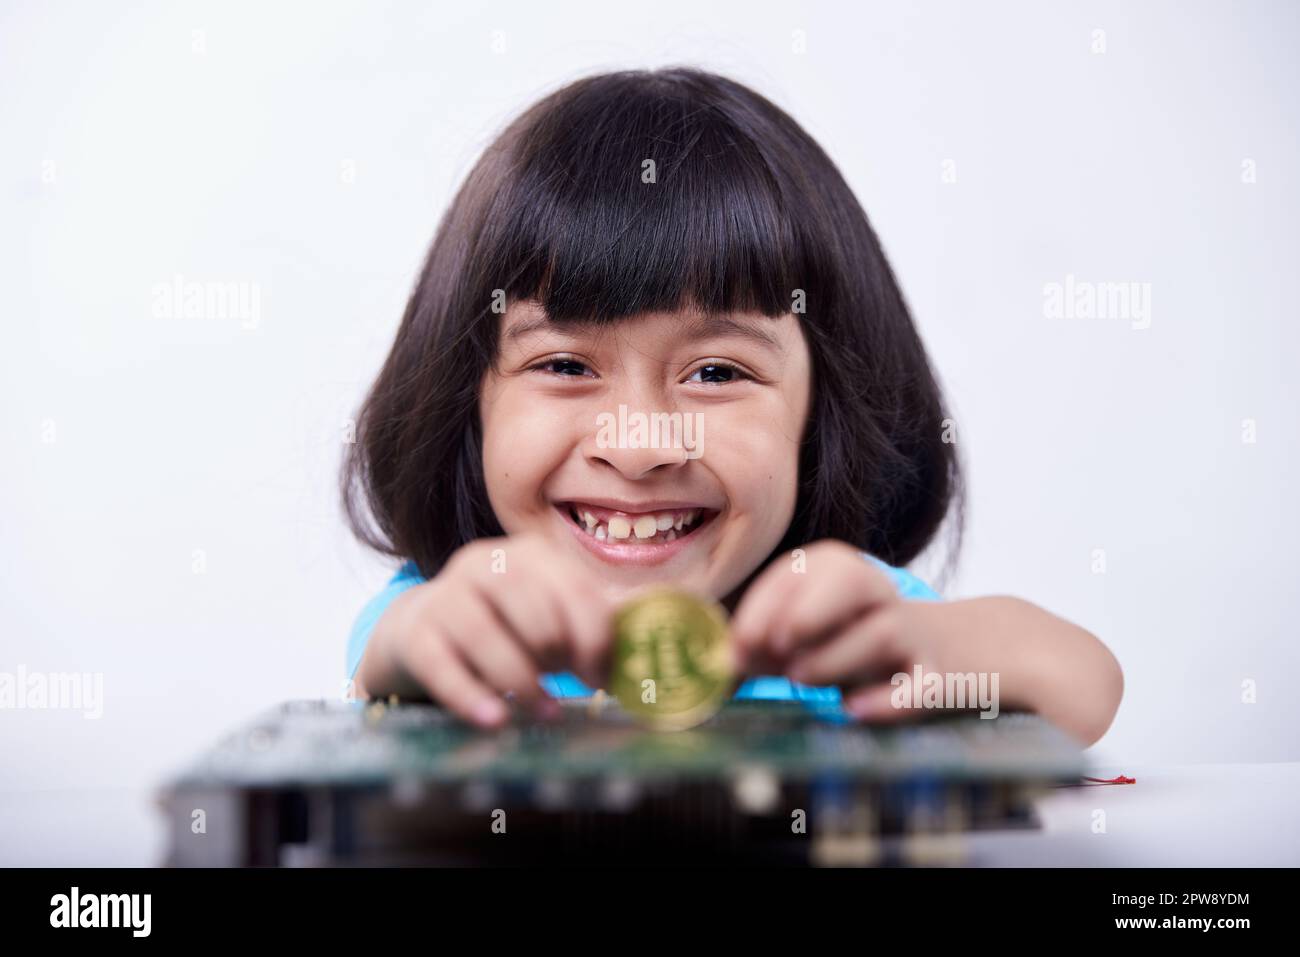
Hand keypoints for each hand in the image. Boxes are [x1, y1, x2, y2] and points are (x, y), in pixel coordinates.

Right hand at [359, 535, 615, 727]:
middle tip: (570, 690)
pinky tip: (496, 719)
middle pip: (528, 602)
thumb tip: (662, 632)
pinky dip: (470, 695)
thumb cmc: (504, 628)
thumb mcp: (549, 616)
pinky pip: (441, 663)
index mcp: (529, 554)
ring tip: (545, 712)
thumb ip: (597, 623)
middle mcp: (484, 563)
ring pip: (484, 632)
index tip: (601, 676)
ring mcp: (444, 595)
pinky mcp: (415, 634)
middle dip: (556, 651)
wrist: (420, 631)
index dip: (594, 635)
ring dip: (521, 678)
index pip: (571, 587)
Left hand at [731, 539, 951, 719]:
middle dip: (809, 612)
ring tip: (800, 679)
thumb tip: (711, 670)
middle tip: (777, 646)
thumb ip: (756, 646)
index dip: (763, 607)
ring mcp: (912, 633)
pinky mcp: (937, 677)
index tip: (739, 643)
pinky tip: (853, 711)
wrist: (934, 653)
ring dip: (835, 658)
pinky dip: (887, 701)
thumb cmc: (845, 641)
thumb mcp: (800, 635)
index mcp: (838, 570)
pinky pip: (921, 685)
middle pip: (852, 581)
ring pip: (883, 631)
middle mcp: (879, 592)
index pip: (799, 572)